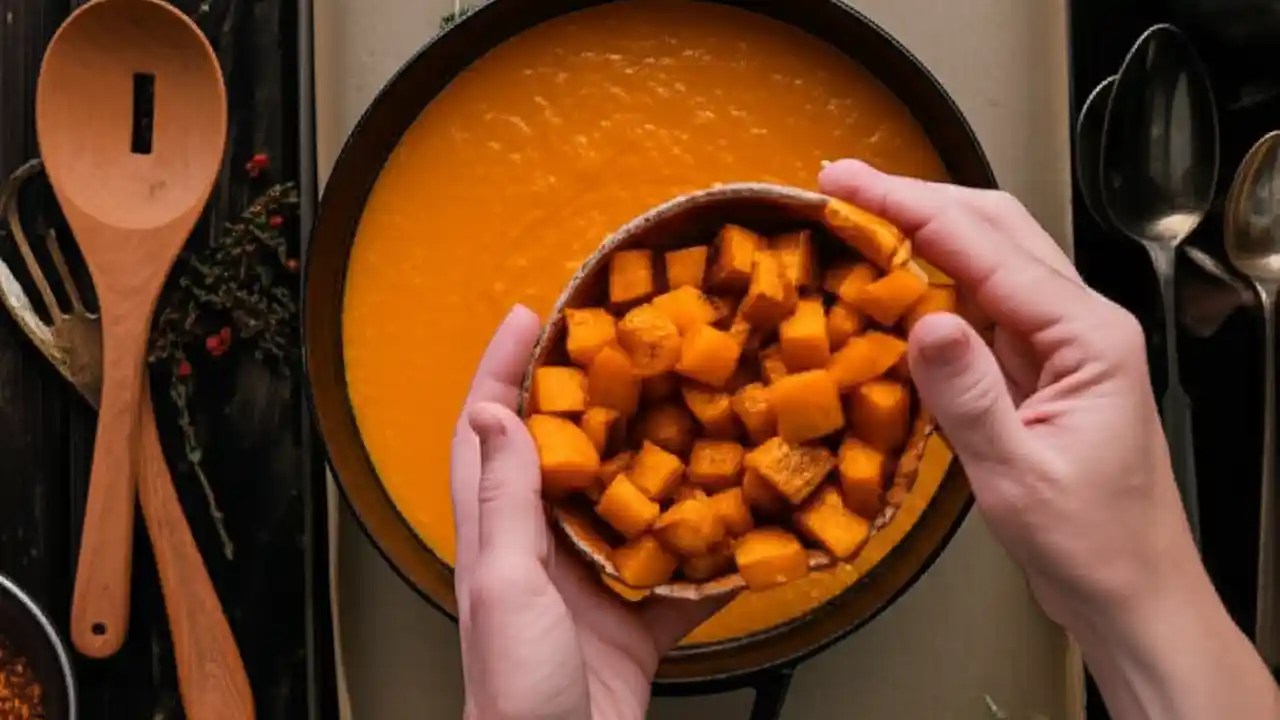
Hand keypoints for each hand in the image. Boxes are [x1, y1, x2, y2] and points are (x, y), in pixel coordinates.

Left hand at [450, 306, 720, 719]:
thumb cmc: (516, 691)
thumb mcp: (505, 586)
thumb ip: (505, 503)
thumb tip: (492, 412)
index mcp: (496, 535)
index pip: (487, 431)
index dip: (502, 370)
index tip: (530, 316)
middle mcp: (539, 550)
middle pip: (564, 453)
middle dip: (593, 396)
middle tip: (633, 347)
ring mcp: (589, 585)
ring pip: (627, 503)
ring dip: (658, 458)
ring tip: (694, 409)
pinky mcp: (634, 623)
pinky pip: (676, 571)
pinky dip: (706, 546)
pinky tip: (741, 521)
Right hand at [819, 160, 1277, 718]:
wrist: (1132, 591)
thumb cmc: (1089, 544)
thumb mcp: (1017, 479)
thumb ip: (970, 397)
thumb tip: (924, 322)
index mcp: (1087, 337)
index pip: (988, 250)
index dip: (912, 208)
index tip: (850, 183)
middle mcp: (1081, 323)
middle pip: (997, 229)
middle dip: (918, 198)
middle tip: (843, 183)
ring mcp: (1064, 342)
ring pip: (992, 258)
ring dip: (927, 230)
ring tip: (861, 214)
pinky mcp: (1043, 366)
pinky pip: (986, 304)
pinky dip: (938, 280)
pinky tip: (899, 277)